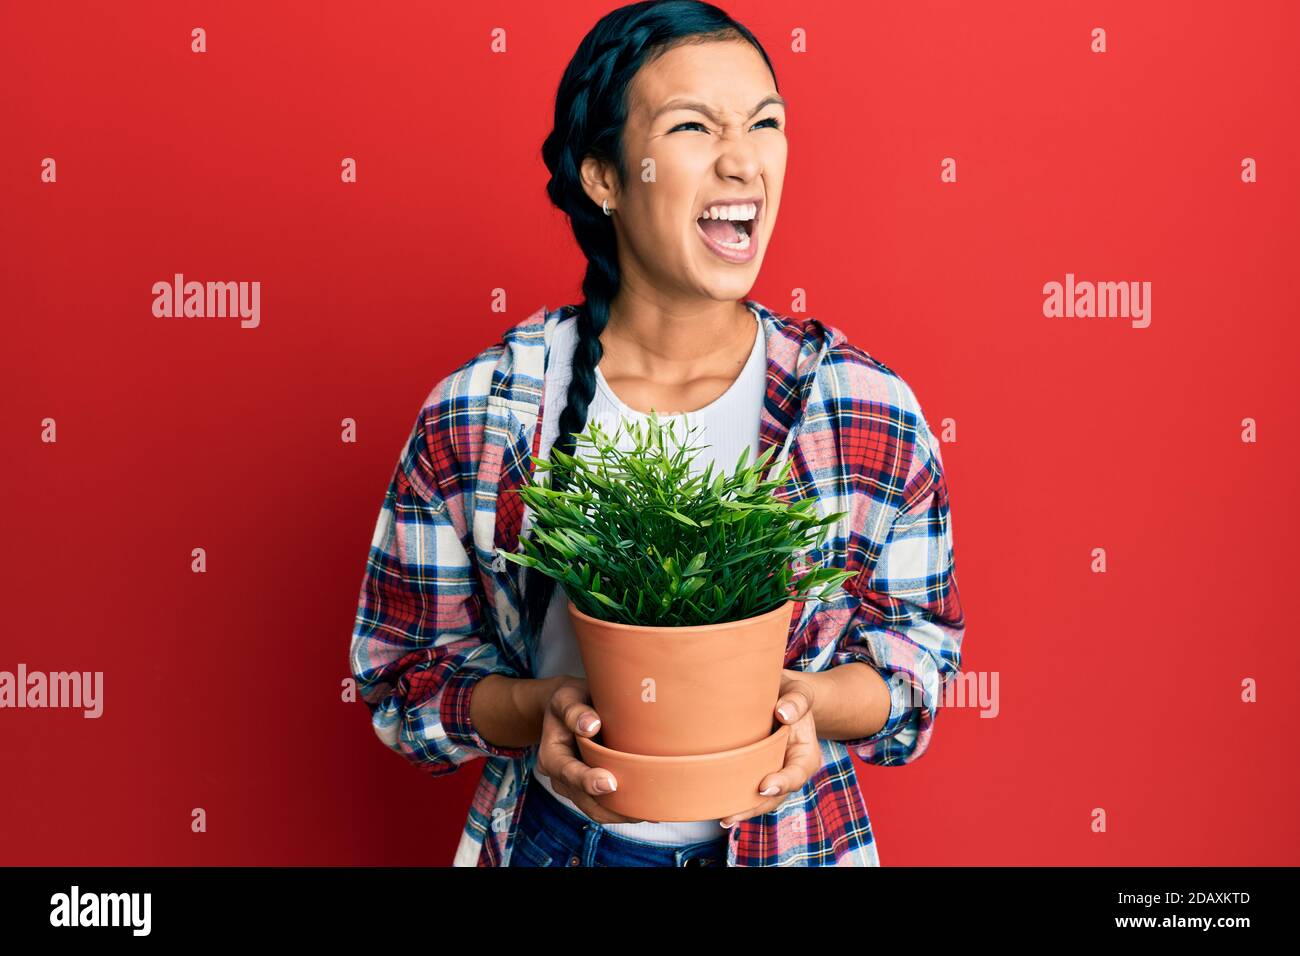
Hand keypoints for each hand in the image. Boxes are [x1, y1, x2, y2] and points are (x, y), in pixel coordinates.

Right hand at [537, 676, 654, 824]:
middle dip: (610, 807)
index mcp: (552, 755)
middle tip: (640, 808)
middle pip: (584, 800)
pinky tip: (647, 808)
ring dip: (620, 813)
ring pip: (597, 810)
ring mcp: (576, 787)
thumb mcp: (567, 698)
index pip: (567, 772)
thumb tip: (590, 725)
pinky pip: (606, 807)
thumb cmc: (571, 701)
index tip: (609, 783)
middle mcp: (561, 777)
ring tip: (648, 811)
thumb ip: (574, 710)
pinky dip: (625, 809)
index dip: (587, 780)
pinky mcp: (590, 790)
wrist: (568, 709)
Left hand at [719, 669, 822, 827]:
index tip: (764, 786)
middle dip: (754, 807)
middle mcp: (788, 770)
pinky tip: (713, 805)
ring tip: (722, 818)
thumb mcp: (800, 691)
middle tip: (731, 816)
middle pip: (775, 796)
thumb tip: (783, 713)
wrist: (780, 697)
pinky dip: (732, 798)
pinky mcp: (754, 773)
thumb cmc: (790, 694)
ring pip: (759, 799)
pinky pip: (745, 789)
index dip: (783, 782)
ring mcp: (771, 774)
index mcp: (805, 754)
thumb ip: (797, 700)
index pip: (798, 773)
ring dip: (741, 810)